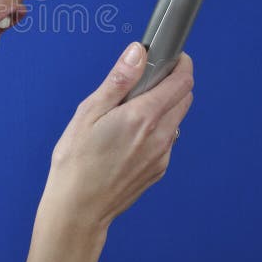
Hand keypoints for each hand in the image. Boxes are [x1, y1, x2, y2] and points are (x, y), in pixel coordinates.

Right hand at [44, 42, 193, 230]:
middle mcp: (161, 136)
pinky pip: (167, 140)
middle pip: (185, 98)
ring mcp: (162, 155)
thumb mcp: (89, 112)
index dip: (180, 63)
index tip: (170, 56)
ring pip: (177, 119)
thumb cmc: (76, 161)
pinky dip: (157, 129)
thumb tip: (138, 52)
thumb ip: (119, 80)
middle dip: (172, 82)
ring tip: (130, 111)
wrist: (79, 208)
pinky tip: (128, 135)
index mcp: (143, 117)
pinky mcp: (159, 169)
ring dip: (165, 106)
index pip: (182, 81)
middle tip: (143, 80)